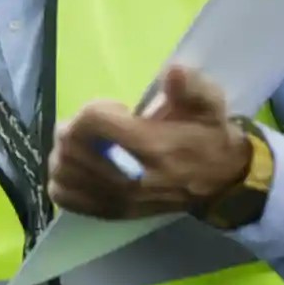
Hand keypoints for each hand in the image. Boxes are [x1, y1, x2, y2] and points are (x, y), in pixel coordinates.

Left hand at [47, 66, 252, 219]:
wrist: (222, 181)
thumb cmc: (208, 136)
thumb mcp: (209, 104)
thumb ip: (191, 86)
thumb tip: (172, 71)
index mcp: (151, 146)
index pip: (91, 121)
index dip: (96, 107)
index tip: (118, 109)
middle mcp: (129, 178)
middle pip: (70, 146)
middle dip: (75, 127)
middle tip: (95, 125)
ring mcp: (116, 199)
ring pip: (61, 171)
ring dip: (66, 151)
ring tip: (87, 145)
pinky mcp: (110, 212)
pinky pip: (63, 196)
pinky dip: (62, 179)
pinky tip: (79, 167)